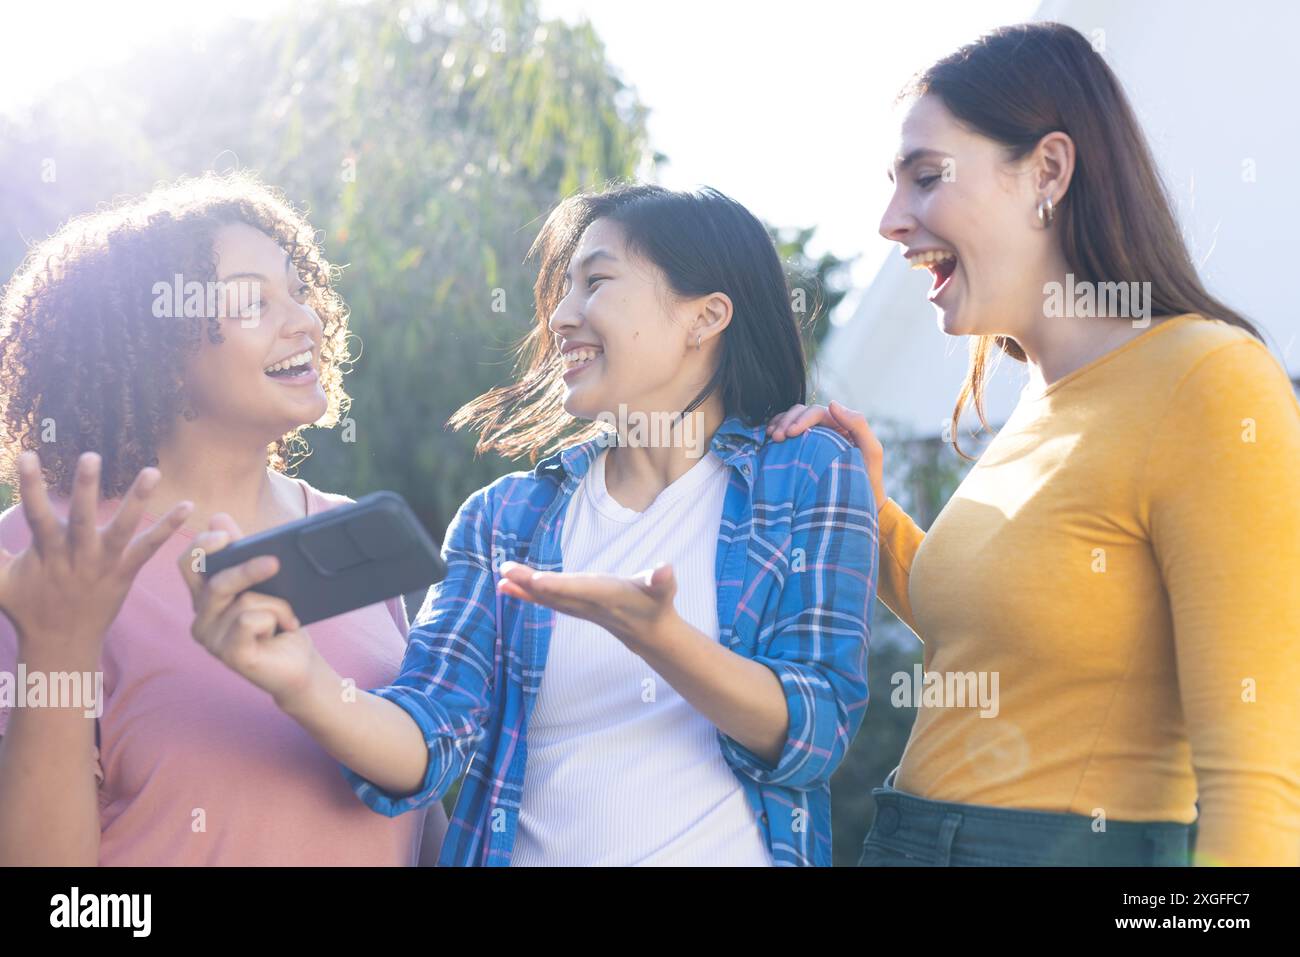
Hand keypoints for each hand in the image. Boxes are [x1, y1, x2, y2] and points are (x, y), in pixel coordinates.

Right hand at [0, 451, 191, 659]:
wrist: (61, 644)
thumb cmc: (29, 606)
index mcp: (47, 552)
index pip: (36, 514)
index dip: (31, 486)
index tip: (27, 454)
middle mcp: (77, 556)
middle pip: (81, 519)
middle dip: (85, 489)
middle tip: (91, 455)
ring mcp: (104, 564)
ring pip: (121, 529)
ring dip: (137, 500)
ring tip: (152, 471)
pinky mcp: (126, 572)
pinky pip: (149, 548)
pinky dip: (168, 528)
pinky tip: (189, 506)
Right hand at [178, 514, 318, 708]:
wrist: (299, 662)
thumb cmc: (279, 621)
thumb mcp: (265, 582)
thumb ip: (242, 553)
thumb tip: (217, 518)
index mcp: (204, 597)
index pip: (187, 564)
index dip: (201, 545)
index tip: (222, 534)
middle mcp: (200, 617)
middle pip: (214, 580)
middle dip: (246, 569)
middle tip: (275, 563)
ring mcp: (211, 638)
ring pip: (243, 600)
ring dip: (276, 604)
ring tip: (287, 617)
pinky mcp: (228, 654)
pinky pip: (250, 620)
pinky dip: (275, 619)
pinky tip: (281, 631)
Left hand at [496, 560, 678, 651]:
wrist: (649, 631)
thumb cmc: (656, 602)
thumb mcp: (664, 589)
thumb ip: (661, 580)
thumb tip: (665, 570)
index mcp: (607, 596)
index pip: (580, 590)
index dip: (560, 586)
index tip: (538, 581)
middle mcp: (588, 604)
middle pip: (556, 594)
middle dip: (531, 584)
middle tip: (506, 570)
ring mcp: (578, 608)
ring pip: (547, 598)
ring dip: (524, 588)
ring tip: (501, 577)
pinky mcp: (573, 607)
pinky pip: (546, 600)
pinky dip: (526, 593)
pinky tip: (506, 585)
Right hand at [767, 400, 884, 512]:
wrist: (859, 504)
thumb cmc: (868, 479)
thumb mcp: (871, 451)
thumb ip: (858, 424)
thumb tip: (831, 404)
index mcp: (841, 425)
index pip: (817, 413)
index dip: (802, 419)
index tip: (791, 434)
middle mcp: (826, 428)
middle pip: (801, 413)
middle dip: (787, 421)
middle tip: (777, 438)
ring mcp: (812, 438)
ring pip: (791, 420)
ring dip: (779, 424)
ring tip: (772, 438)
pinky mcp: (802, 450)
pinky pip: (787, 434)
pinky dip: (776, 430)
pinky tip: (769, 440)